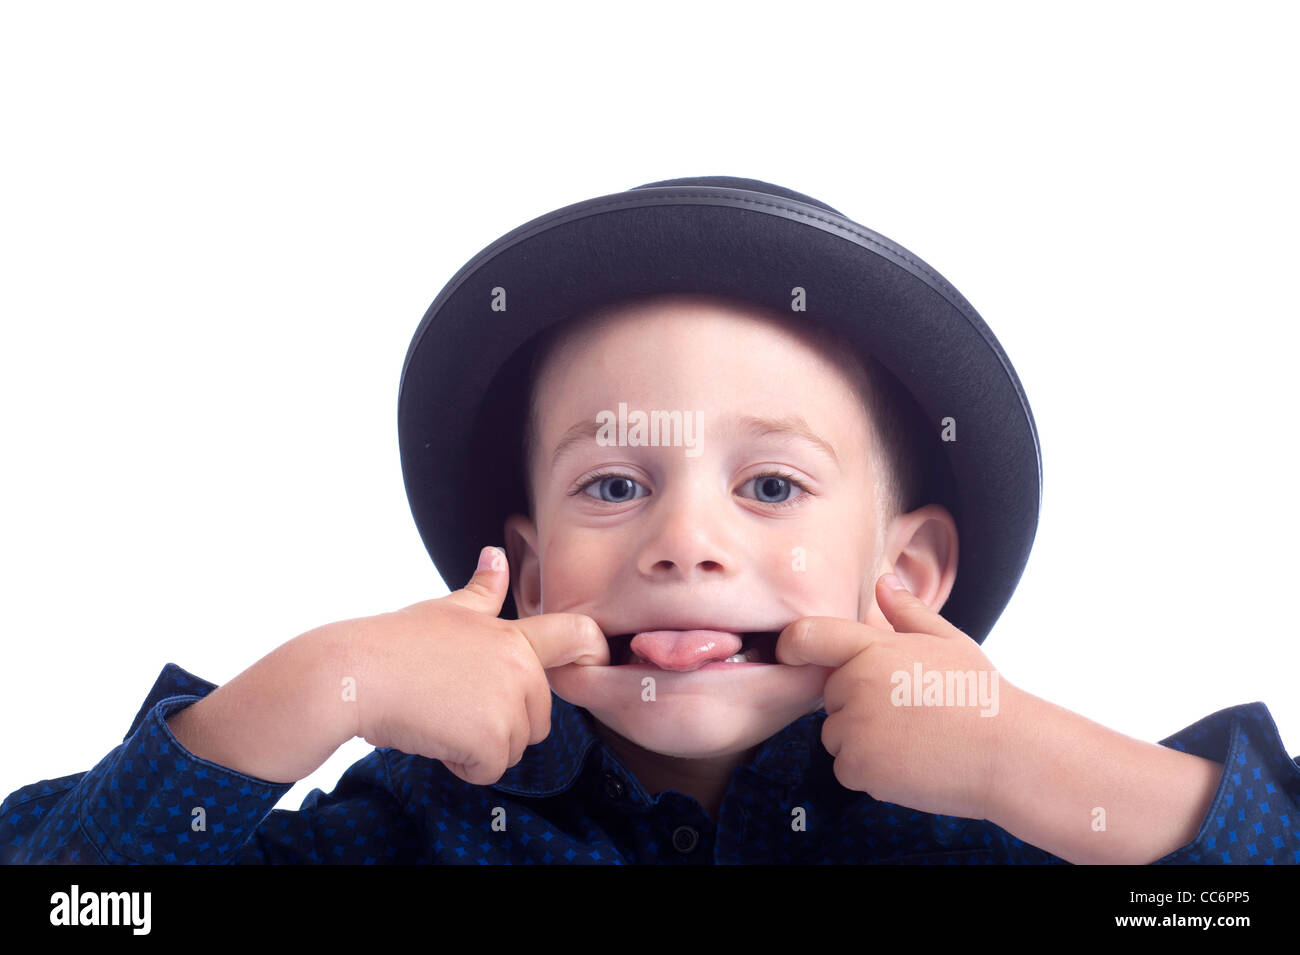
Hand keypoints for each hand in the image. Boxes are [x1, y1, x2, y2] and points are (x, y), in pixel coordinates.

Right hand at [348, 546, 607, 784]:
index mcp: (514, 636)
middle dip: (501, 722)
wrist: (353, 675)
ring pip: (514, 747)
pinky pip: (491, 769)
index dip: (594, 651)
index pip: (579, 636)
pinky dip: (463, 765)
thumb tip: (495, 554)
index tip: (593, 663)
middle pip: (540, 716)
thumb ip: (483, 591)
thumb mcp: (446, 610)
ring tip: (440, 715)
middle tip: (453, 702)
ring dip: (479, 746)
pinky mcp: (491, 739)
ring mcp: (508, 703)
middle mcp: (521, 668)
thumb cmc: (394, 643)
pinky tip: (435, 737)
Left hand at [775, 572, 1025, 819]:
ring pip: (836, 735)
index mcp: (874, 647)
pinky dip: (870, 772)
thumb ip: (908, 613)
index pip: (809, 636)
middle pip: (831, 695)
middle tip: (908, 713)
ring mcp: (856, 727)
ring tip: (912, 740)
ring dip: (861, 742)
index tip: (788, 653)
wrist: (1009, 754)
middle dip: (856, 705)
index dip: (792, 644)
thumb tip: (883, 581)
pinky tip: (909, 764)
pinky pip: (846, 769)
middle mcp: (857, 683)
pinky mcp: (859, 767)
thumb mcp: (949, 642)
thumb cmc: (981, 696)